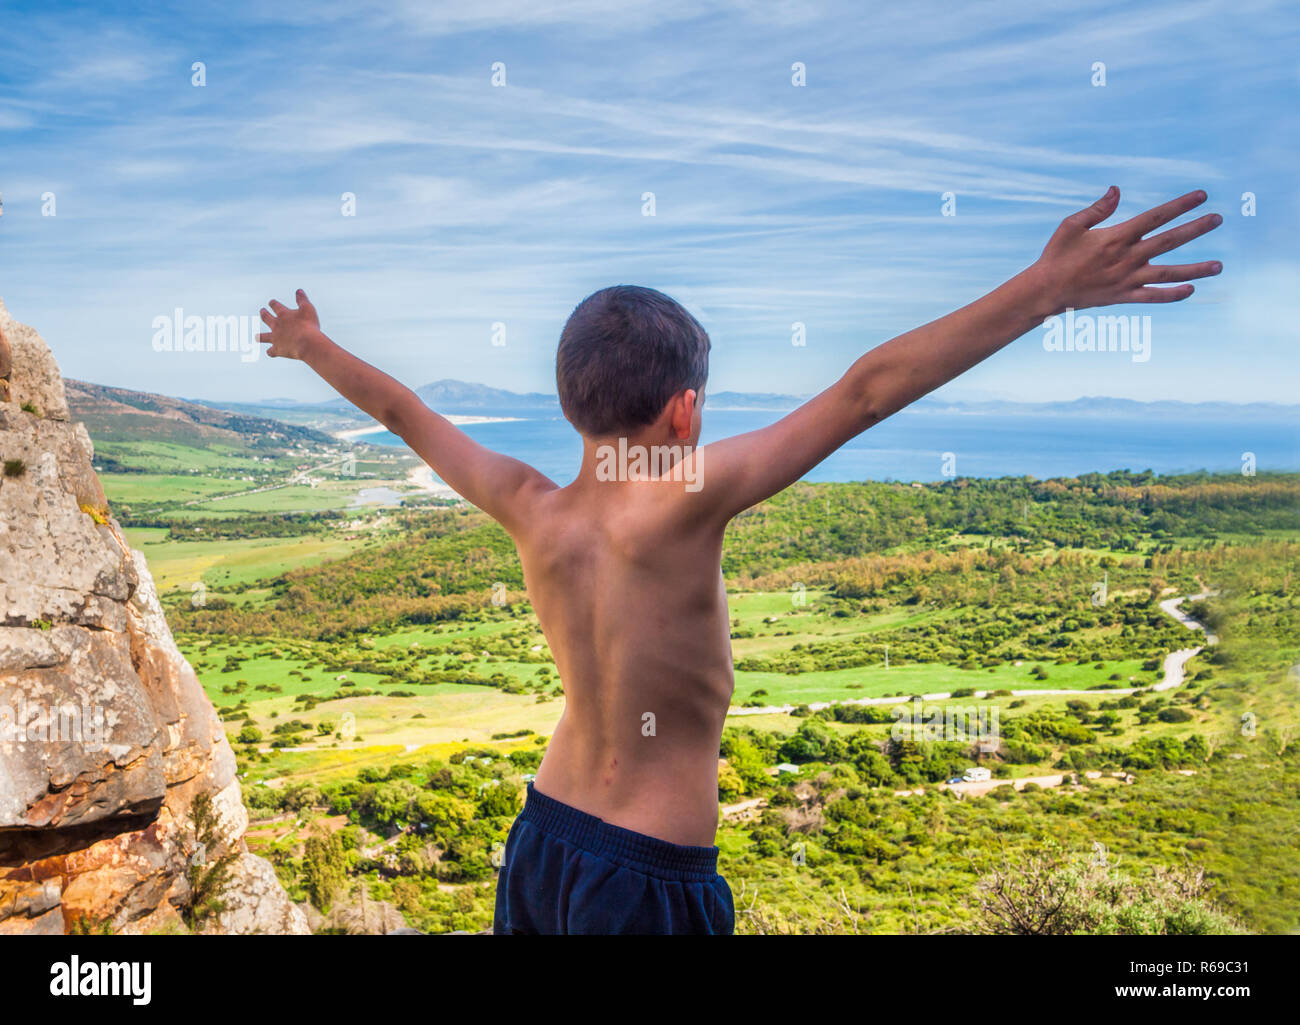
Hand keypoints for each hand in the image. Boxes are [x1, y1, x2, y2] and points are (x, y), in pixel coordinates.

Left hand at [258, 289, 324, 359]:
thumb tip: (298, 290)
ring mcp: (275, 338)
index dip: (273, 303)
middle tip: (262, 311)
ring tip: (256, 337)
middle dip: (264, 314)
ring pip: (264, 336)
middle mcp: (276, 325)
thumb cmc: (309, 325)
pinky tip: (271, 352)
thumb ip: (302, 299)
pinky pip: (271, 352)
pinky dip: (271, 352)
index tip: (271, 302)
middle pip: (266, 318)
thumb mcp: (308, 309)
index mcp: (283, 314)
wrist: (306, 343)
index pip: (275, 306)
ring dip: (260, 336)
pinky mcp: (278, 349)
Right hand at [1032, 187, 1221, 313]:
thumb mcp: (1071, 225)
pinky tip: (1191, 290)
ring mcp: (1128, 279)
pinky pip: (1153, 296)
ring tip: (1219, 266)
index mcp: (1117, 236)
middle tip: (1218, 219)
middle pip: (1170, 240)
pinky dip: (1173, 295)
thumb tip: (1117, 190)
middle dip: (1197, 228)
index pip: (1156, 216)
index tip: (1201, 196)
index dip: (1180, 205)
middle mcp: (1127, 257)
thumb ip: (1097, 208)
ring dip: (1196, 269)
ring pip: (1170, 272)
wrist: (1046, 291)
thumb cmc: (1056, 255)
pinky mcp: (1123, 296)